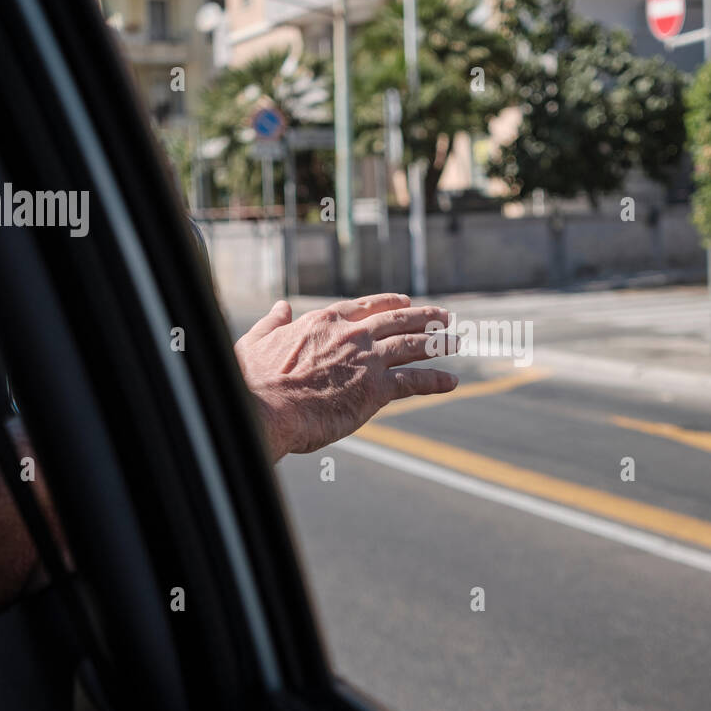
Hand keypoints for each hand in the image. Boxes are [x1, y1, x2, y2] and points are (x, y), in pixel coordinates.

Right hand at [235, 293, 457, 460]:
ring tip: (456, 340)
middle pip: (397, 320)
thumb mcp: (258, 340)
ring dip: (437, 342)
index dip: (388, 303)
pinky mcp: (376, 389)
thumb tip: (280, 307)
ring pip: (412, 345)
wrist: (265, 408)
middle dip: (424, 317)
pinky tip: (452, 381)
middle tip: (444, 315)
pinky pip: (414, 381)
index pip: (365, 306)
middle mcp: (352, 334)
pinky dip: (436, 380)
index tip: (405, 302)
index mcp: (324, 321)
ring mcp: (367, 359)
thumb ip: (273, 322)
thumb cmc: (254, 379)